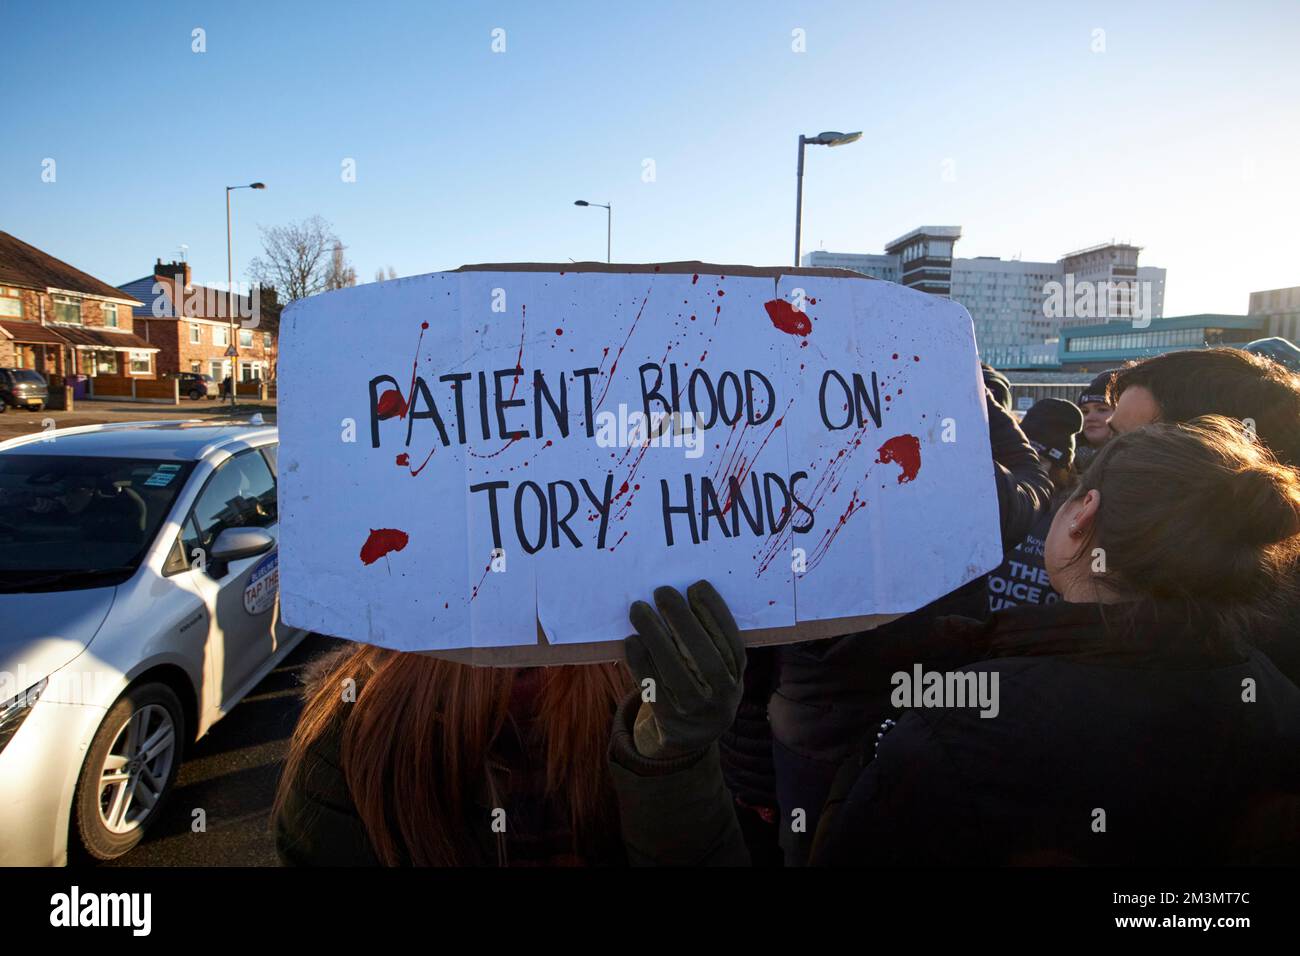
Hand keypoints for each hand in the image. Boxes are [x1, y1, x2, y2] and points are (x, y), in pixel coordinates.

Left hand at [625, 580, 745, 758]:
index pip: (730, 640)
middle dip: (682, 619)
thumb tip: (682, 595)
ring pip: (676, 671)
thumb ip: (710, 639)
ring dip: (655, 636)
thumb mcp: (719, 667)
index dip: (715, 612)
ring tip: (639, 609)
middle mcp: (722, 694)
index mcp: (737, 674)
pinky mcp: (670, 720)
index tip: (696, 586)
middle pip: (705, 655)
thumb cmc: (701, 684)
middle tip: (662, 591)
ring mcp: (696, 710)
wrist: (692, 736)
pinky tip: (632, 639)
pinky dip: (641, 662)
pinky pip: (653, 688)